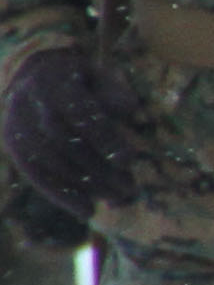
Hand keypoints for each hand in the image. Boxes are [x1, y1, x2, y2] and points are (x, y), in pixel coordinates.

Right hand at [2, 44, 147, 217]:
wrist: (36, 74)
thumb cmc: (83, 80)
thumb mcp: (102, 77)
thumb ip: (115, 93)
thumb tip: (127, 110)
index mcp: (55, 79)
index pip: (80, 112)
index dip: (103, 137)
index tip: (128, 160)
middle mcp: (29, 100)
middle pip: (63, 141)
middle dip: (98, 168)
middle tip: (129, 188)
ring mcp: (16, 121)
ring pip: (47, 160)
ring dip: (83, 185)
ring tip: (116, 200)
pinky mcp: (12, 141)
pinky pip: (34, 171)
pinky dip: (60, 193)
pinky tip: (85, 210)